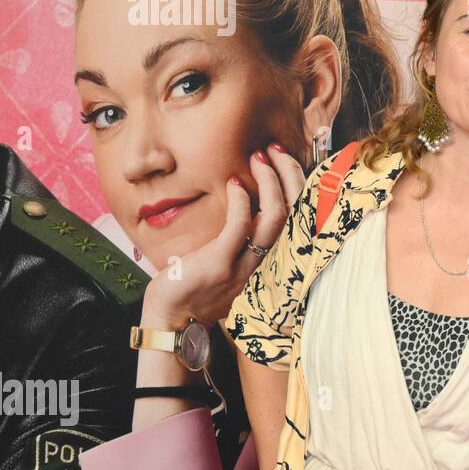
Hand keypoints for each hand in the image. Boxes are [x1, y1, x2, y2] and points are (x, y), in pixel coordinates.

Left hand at [141, 144, 305, 330]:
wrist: (172, 320)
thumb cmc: (195, 285)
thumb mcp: (226, 259)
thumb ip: (239, 238)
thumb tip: (242, 200)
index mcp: (267, 258)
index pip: (296, 216)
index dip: (295, 184)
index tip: (282, 159)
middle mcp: (264, 260)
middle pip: (294, 212)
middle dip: (289, 175)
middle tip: (274, 149)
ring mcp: (244, 264)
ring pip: (275, 217)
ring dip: (270, 182)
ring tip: (258, 158)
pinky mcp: (220, 263)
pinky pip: (240, 227)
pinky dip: (242, 200)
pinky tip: (234, 183)